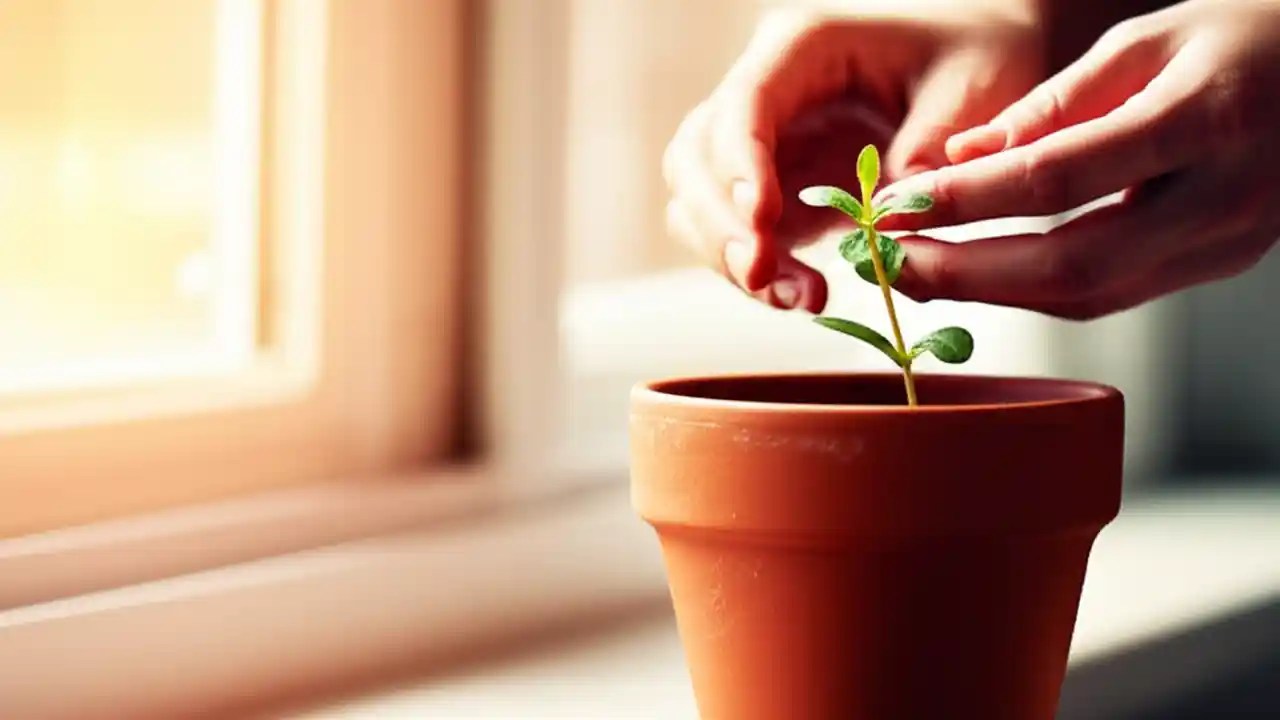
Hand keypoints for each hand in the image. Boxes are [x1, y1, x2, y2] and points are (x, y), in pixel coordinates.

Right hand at [661, 3, 1042, 311]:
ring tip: (799, 297)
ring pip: (698, 203)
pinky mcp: (770, 193)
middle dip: (719, 221)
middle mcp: (766, 95)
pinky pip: (736, 237)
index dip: (740, 162)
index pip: (745, 103)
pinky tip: (803, 296)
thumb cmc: (975, 56)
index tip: (762, 219)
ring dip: (731, 257)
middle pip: (696, 157)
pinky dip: (758, 273)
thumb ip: (933, 146)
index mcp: (804, 47)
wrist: (976, 65)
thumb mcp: (974, 85)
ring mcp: (761, 147)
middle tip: (762, 273)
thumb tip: (887, 219)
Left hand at [883, 0, 1279, 319]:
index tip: (895, 208)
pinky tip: (982, 276)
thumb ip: (1057, 100)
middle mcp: (1223, 198)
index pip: (1058, 179)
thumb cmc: (1247, 39)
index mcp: (1206, 119)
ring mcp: (1229, 246)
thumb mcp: (1152, 38)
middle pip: (1070, 265)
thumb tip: (964, 157)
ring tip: (917, 274)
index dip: (966, 202)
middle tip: (888, 264)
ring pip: (1089, 297)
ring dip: (992, 294)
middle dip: (965, 273)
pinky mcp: (1219, 267)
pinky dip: (1036, 291)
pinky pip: (1113, 295)